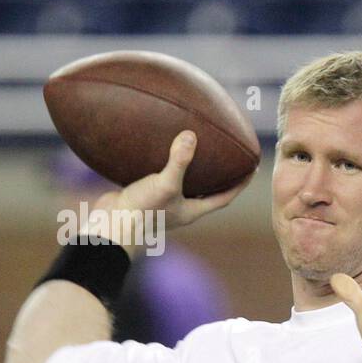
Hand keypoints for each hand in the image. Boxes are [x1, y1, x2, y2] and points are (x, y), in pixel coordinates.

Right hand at [90, 131, 251, 247]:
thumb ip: (179, 162)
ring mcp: (162, 203)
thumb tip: (191, 135)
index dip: (240, 184)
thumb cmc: (142, 210)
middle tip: (229, 157)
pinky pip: (157, 178)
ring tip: (196, 149)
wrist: (108, 226)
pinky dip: (161, 164)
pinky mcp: (144, 197)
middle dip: (219, 176)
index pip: (225, 197)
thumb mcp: (165, 184)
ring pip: (182, 184)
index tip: (253, 169)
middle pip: (207, 191)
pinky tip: (157, 148)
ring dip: (190, 170)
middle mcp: (180, 208)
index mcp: (192, 210)